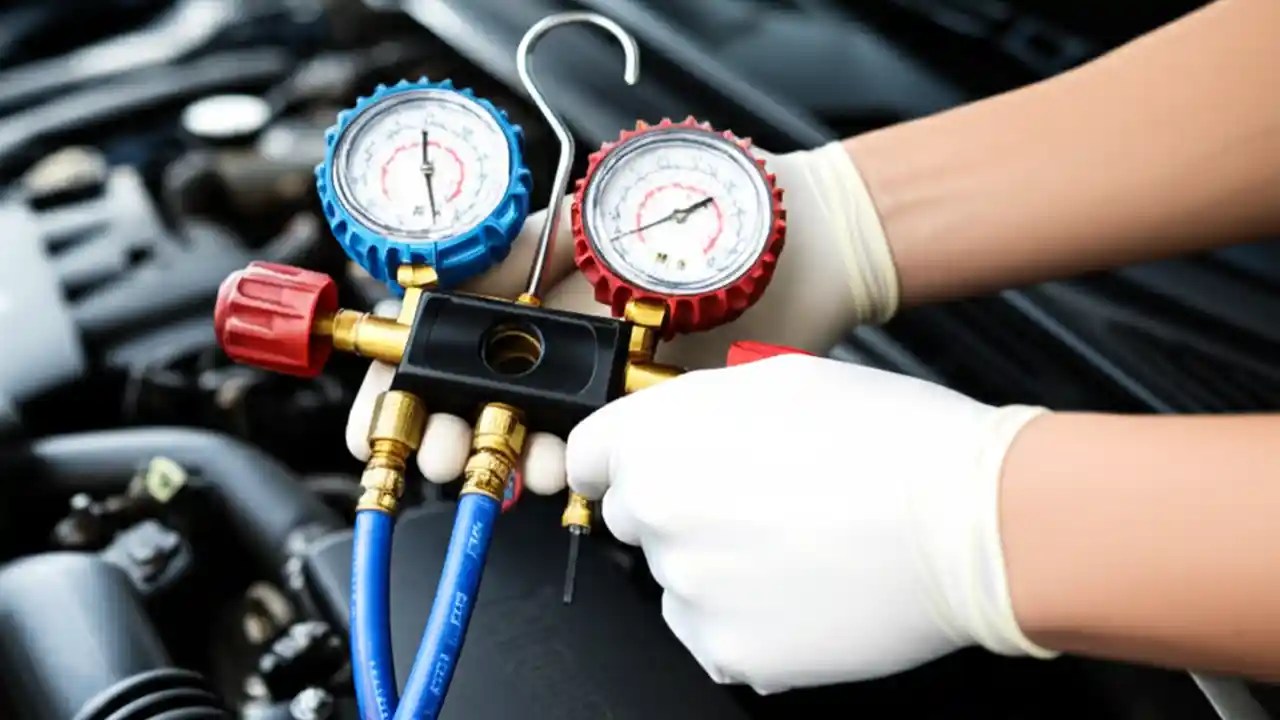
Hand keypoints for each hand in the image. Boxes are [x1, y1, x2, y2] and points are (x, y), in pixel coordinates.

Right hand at [347, 142, 900, 491]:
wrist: (807, 249)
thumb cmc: (706, 209)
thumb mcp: (596, 215)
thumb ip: (521, 244)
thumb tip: (445, 273)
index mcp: (527, 284)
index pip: (439, 335)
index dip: (399, 379)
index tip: (377, 416)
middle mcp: (553, 336)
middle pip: (470, 395)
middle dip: (441, 432)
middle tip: (440, 454)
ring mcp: (595, 378)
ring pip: (526, 429)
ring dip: (503, 457)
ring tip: (511, 469)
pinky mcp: (641, 412)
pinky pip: (591, 452)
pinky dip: (567, 474)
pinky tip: (558, 479)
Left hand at [566, 354, 1055, 692]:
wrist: (970, 523)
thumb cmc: (892, 440)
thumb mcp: (779, 380)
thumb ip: (698, 407)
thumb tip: (666, 429)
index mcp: (657, 438)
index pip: (589, 457)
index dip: (621, 459)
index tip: (644, 469)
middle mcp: (656, 514)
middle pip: (633, 517)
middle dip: (676, 508)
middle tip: (753, 502)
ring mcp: (688, 591)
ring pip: (677, 579)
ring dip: (716, 567)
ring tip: (796, 545)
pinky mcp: (729, 653)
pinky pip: (712, 635)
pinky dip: (746, 620)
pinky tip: (802, 589)